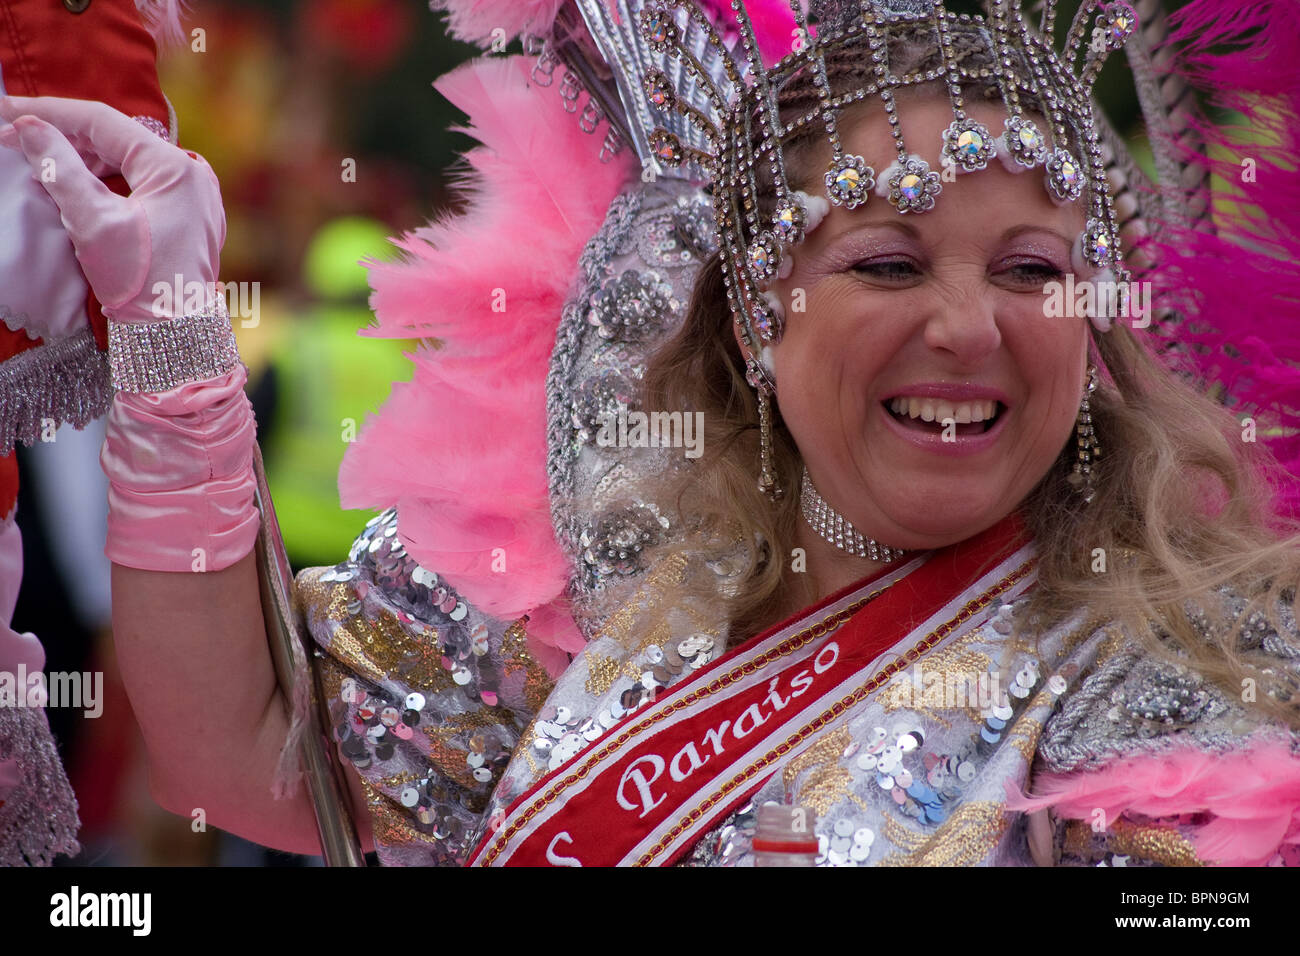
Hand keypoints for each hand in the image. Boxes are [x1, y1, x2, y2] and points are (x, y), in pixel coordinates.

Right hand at [0, 94, 225, 324]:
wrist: (178, 334)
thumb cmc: (142, 282)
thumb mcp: (93, 222)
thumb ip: (59, 168)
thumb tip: (28, 128)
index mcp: (175, 168)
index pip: (103, 122)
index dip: (50, 114)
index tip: (6, 113)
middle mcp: (191, 175)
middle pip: (116, 138)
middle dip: (63, 136)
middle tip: (13, 138)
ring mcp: (192, 195)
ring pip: (126, 160)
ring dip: (81, 159)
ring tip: (38, 163)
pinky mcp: (186, 215)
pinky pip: (139, 183)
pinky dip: (104, 180)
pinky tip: (72, 185)